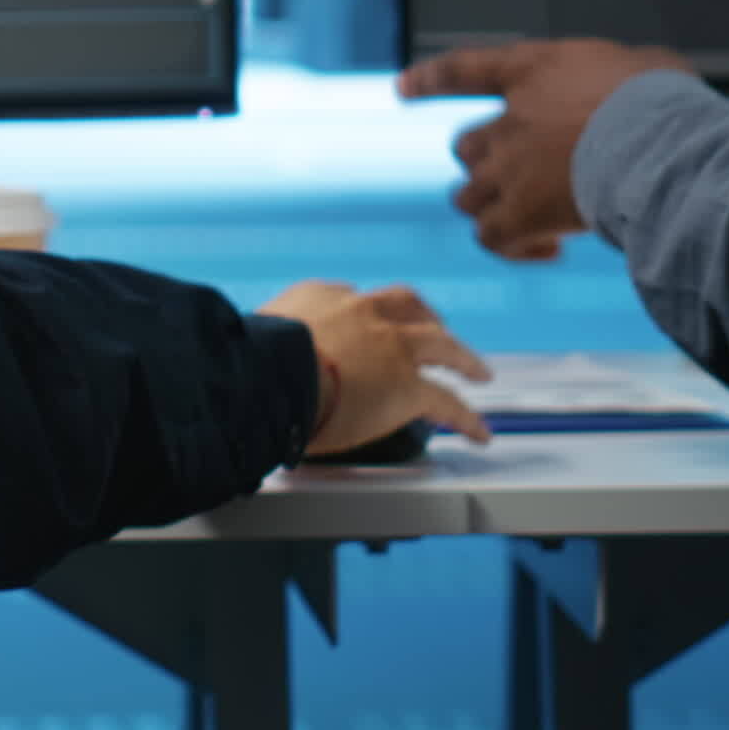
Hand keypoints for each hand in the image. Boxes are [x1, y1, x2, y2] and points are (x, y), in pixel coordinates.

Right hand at [256, 281, 492, 452]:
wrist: (269, 374)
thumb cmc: (250, 363)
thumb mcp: (254, 339)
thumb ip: (267, 347)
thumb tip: (254, 368)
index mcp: (321, 298)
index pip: (352, 300)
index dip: (365, 314)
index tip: (366, 324)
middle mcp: (363, 313)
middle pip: (407, 306)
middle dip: (424, 317)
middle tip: (435, 327)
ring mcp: (391, 347)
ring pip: (442, 344)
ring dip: (463, 357)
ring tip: (477, 370)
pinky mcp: (409, 387)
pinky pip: (447, 403)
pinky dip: (467, 419)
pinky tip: (478, 431)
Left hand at [397, 39, 694, 262]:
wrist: (662, 147)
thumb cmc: (664, 102)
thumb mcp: (643, 66)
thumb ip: (622, 77)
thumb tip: (639, 88)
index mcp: (534, 71)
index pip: (465, 70)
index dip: (429, 80)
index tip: (401, 88)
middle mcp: (509, 119)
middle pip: (466, 148)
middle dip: (486, 167)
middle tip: (526, 184)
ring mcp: (509, 167)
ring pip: (469, 197)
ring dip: (494, 211)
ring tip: (536, 223)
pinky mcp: (520, 214)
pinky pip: (493, 239)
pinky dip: (513, 248)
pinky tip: (549, 249)